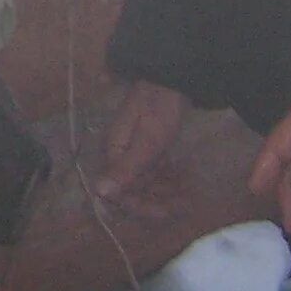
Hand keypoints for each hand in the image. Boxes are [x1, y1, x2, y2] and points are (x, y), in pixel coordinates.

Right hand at [95, 80, 187, 199]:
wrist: (173, 78)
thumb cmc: (159, 108)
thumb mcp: (147, 141)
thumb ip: (125, 168)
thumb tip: (98, 191)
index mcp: (114, 151)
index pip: (119, 188)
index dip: (140, 203)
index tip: (165, 211)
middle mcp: (121, 153)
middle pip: (135, 186)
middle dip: (159, 198)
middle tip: (186, 204)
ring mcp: (137, 149)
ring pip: (149, 180)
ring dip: (168, 190)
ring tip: (191, 193)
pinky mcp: (150, 145)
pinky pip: (158, 170)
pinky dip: (172, 177)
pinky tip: (188, 179)